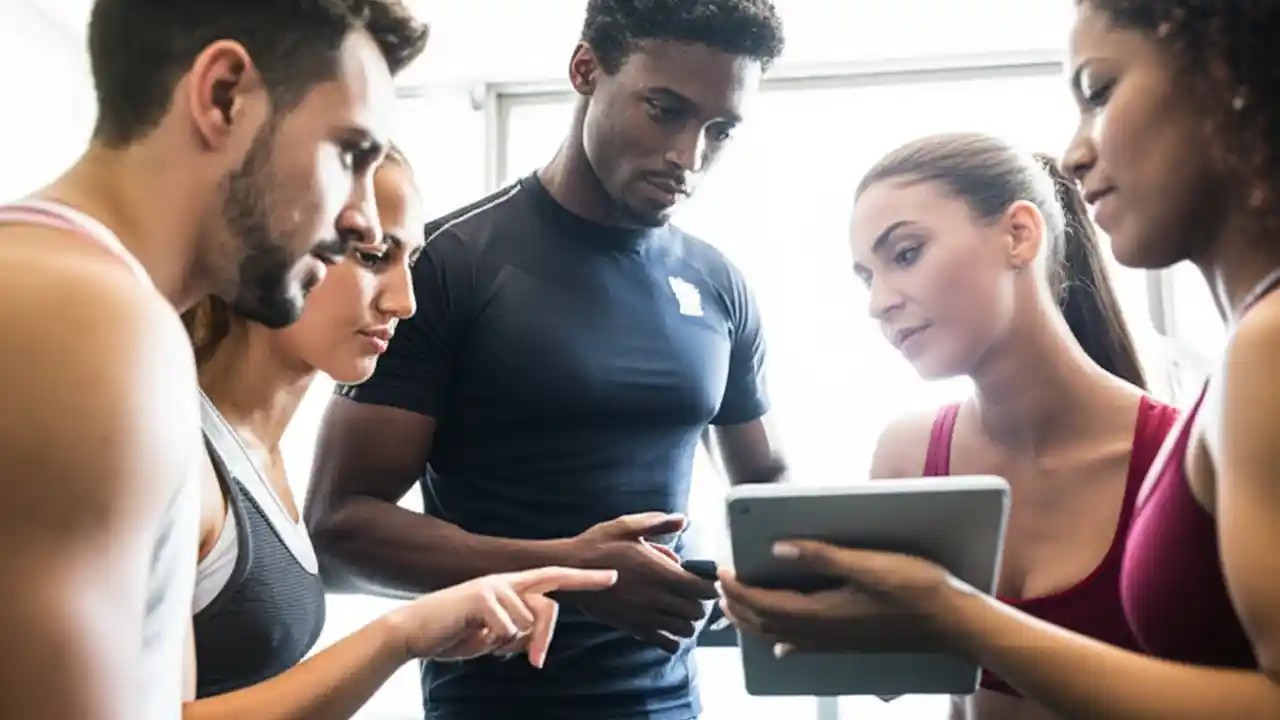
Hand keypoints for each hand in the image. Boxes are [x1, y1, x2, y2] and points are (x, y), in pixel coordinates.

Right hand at [388, 566, 617, 667]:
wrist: (413, 631)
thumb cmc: (455, 634)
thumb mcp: (494, 636)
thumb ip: (519, 632)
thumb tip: (537, 646)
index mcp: (511, 586)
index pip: (555, 578)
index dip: (584, 578)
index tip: (612, 577)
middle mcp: (506, 581)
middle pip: (548, 608)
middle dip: (544, 639)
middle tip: (536, 663)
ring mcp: (494, 586)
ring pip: (525, 625)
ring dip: (504, 643)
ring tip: (477, 637)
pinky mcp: (482, 597)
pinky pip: (507, 630)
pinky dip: (490, 643)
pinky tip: (470, 635)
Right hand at [564, 512, 717, 652]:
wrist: (568, 571)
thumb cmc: (598, 545)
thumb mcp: (627, 526)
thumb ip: (658, 523)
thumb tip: (683, 520)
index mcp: (659, 572)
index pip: (702, 589)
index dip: (709, 585)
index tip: (704, 578)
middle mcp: (656, 597)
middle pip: (698, 612)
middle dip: (701, 603)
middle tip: (694, 593)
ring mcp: (646, 616)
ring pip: (685, 630)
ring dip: (689, 620)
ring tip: (682, 608)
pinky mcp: (634, 628)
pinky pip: (666, 644)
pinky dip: (673, 638)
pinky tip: (666, 623)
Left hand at [716, 540, 972, 656]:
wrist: (953, 623)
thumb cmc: (916, 588)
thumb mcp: (868, 564)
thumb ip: (821, 555)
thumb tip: (778, 549)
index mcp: (822, 612)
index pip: (763, 604)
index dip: (737, 589)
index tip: (720, 570)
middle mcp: (823, 631)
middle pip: (765, 623)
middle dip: (737, 605)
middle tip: (720, 584)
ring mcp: (836, 641)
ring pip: (781, 636)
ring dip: (754, 620)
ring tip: (738, 603)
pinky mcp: (849, 643)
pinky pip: (804, 645)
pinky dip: (783, 638)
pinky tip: (781, 643)